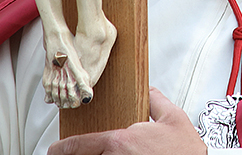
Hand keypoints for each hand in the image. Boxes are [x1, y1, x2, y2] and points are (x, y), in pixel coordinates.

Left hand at [48, 88, 204, 154]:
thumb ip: (157, 101)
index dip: (62, 147)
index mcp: (120, 142)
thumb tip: (151, 92)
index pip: (79, 144)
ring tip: (97, 154)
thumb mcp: (175, 118)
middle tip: (74, 152)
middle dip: (79, 154)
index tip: (55, 149)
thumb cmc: (185, 154)